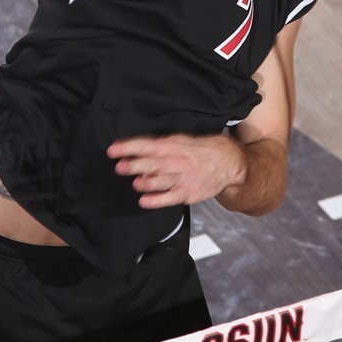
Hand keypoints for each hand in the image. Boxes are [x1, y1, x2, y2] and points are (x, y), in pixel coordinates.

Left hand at [108, 134, 246, 209]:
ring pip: (159, 181)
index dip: (128, 147)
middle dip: (134, 165)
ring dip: (144, 182)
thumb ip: (160, 145)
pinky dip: (156, 200)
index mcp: (172, 146)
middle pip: (151, 164)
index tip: (112, 150)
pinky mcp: (186, 193)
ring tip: (135, 183)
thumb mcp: (181, 140)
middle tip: (119, 167)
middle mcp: (176, 162)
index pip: (146, 145)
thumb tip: (137, 149)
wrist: (228, 163)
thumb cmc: (201, 150)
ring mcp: (182, 178)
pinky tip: (144, 201)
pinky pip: (169, 198)